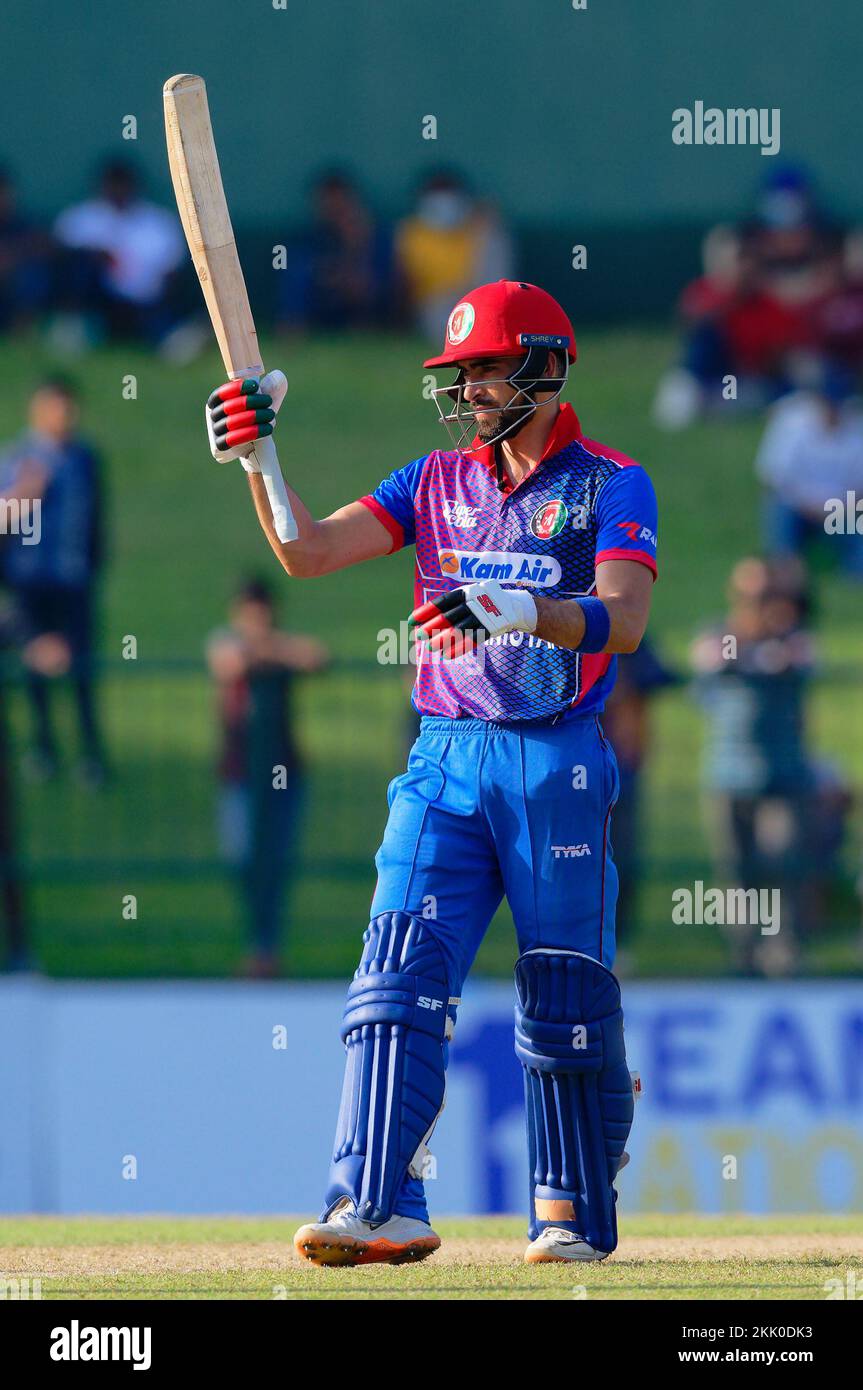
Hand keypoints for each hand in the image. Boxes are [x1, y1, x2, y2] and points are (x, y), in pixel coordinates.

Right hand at [206, 370, 287, 469]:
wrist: (254, 445)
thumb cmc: (257, 417)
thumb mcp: (263, 401)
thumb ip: (270, 388)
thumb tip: (277, 375)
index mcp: (217, 400)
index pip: (222, 393)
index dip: (237, 388)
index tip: (255, 386)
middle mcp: (213, 414)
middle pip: (229, 407)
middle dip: (251, 402)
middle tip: (269, 402)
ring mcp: (215, 430)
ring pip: (231, 423)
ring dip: (254, 417)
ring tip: (271, 416)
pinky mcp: (220, 445)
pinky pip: (233, 439)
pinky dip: (251, 433)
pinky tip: (267, 429)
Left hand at [410, 579, 536, 657]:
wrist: (515, 605)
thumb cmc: (484, 601)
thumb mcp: (469, 595)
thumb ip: (452, 606)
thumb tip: (427, 620)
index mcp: (465, 592)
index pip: (442, 602)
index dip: (425, 611)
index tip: (411, 622)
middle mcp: (473, 602)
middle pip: (449, 616)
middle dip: (432, 626)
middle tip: (418, 636)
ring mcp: (483, 615)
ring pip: (460, 629)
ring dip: (444, 639)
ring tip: (431, 648)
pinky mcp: (491, 627)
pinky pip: (473, 639)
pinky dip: (460, 647)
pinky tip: (447, 655)